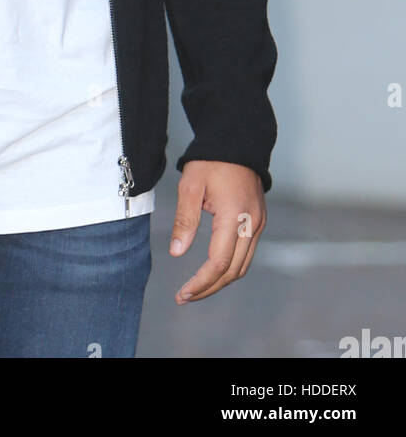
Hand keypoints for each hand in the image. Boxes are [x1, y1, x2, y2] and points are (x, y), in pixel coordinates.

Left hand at [169, 160, 265, 303]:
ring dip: (220, 280)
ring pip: (242, 265)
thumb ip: (185, 221)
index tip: (183, 293)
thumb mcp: (190, 186)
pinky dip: (230, 266)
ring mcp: (258, 223)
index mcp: (234, 215)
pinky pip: (246, 253)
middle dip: (209, 287)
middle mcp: (252, 223)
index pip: (219, 262)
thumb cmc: (210, 161)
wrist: (237, 140)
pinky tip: (212, 269)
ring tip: (196, 288)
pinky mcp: (259, 220)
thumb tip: (177, 253)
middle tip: (185, 296)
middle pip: (233, 270)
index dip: (201, 282)